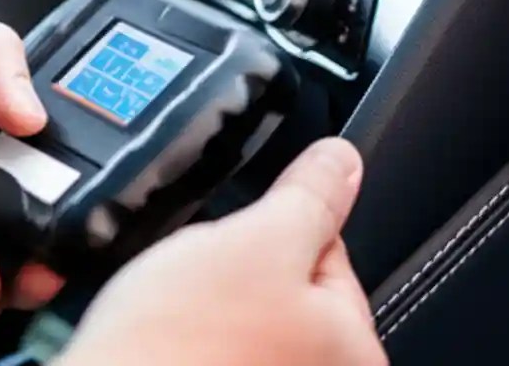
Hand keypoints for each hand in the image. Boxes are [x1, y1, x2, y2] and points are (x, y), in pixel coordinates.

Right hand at [57, 138, 386, 365]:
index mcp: (353, 355)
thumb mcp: (259, 243)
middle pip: (279, 289)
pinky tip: (154, 343)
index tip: (241, 235)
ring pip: (230, 319)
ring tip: (168, 316)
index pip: (329, 255)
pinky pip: (195, 349)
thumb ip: (309, 198)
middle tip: (198, 283)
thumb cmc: (180, 354)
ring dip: (197, 305)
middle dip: (233, 271)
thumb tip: (341, 162)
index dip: (278, 228)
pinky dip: (175, 341)